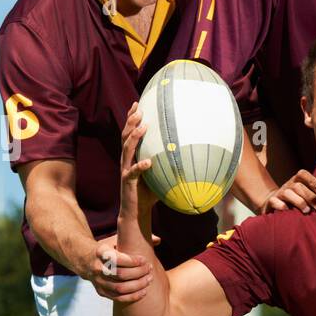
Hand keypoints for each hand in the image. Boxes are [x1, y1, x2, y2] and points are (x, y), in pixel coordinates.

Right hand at [85, 235, 153, 302]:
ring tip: (149, 279)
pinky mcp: (101, 292)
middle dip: (138, 273)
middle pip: (120, 274)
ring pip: (120, 288)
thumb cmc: (108, 248)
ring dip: (138, 285)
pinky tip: (144, 291)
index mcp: (101, 252)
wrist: (86, 261)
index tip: (144, 260)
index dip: (133, 261)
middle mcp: (97, 267)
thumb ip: (136, 238)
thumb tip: (158, 239)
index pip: (117, 259)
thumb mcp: (116, 239)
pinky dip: (133, 296)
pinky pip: (118, 298)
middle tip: (149, 269)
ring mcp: (98, 281)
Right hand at [120, 102, 158, 226]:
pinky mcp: (127, 182)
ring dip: (134, 138)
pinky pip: (132, 173)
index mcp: (132, 156)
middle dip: (131, 122)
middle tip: (138, 110)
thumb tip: (190, 152)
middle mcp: (126, 160)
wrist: (136, 211)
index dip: (131, 118)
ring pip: (126, 150)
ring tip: (142, 128)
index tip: (137, 104)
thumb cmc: (149, 191)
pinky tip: (148, 162)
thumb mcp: (160, 173)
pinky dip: (140, 166)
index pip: (130, 133)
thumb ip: (167, 161)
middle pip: (125, 137)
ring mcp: (125, 170)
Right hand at [264, 169, 315, 213]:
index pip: (302, 174)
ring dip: (299, 202)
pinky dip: (281, 206)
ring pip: (288, 193)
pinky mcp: (271, 202)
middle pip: (298, 186)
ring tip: (306, 211)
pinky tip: (287, 211)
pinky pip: (274, 201)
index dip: (312, 181)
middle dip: (309, 196)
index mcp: (296, 181)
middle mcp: (288, 185)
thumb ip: (315, 193)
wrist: (275, 206)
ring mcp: (279, 193)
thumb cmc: (296, 201)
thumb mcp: (305, 195)